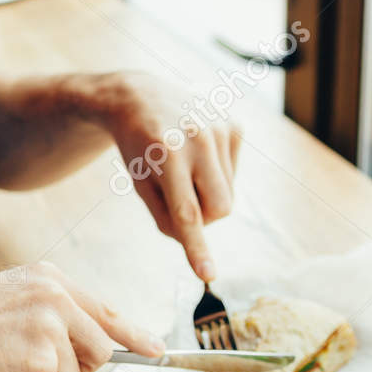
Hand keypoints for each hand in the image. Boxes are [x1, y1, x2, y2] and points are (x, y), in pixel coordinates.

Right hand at [0, 261, 163, 371]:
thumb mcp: (9, 302)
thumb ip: (52, 314)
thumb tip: (98, 347)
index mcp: (48, 278)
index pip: (105, 310)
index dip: (134, 335)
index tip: (156, 349)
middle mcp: (56, 299)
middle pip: (98, 352)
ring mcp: (50, 332)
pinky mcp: (42, 367)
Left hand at [98, 70, 241, 281]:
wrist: (140, 96)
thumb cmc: (137, 148)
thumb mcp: (139, 182)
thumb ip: (165, 216)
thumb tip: (193, 239)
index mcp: (167, 154)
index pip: (187, 213)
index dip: (197, 247)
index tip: (208, 275)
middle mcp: (198, 138)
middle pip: (219, 209)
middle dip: (203, 218)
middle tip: (179, 199)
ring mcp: (220, 128)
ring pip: (229, 194)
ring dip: (208, 194)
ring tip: (184, 169)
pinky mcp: (233, 125)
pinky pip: (234, 173)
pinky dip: (216, 174)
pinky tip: (198, 153)